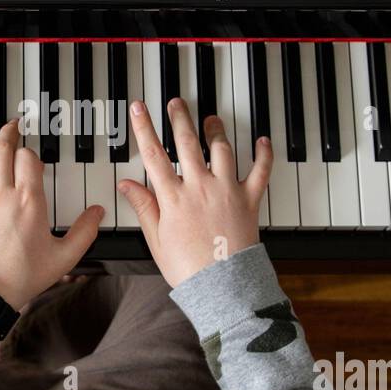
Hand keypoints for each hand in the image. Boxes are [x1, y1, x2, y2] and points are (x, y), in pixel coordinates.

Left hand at [0, 117, 103, 314]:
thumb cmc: (22, 276)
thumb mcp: (63, 257)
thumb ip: (84, 232)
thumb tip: (98, 213)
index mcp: (29, 200)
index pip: (29, 158)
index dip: (31, 153)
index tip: (32, 159)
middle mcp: (0, 193)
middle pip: (1, 149)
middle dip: (7, 133)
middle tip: (11, 126)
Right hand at [117, 98, 272, 287]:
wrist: (222, 286)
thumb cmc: (188, 268)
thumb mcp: (156, 239)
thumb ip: (143, 207)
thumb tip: (127, 184)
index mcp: (173, 197)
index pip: (154, 154)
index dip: (144, 128)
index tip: (139, 109)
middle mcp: (200, 187)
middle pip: (188, 142)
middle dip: (180, 118)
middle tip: (176, 102)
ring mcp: (226, 190)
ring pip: (222, 149)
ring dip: (216, 130)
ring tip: (211, 119)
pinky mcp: (249, 200)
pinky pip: (260, 171)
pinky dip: (263, 154)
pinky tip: (263, 141)